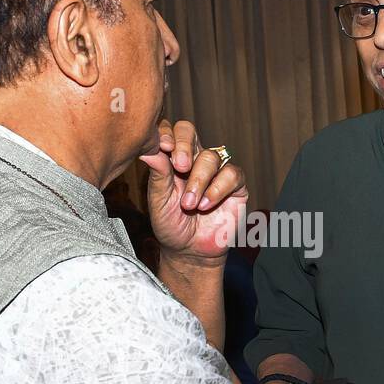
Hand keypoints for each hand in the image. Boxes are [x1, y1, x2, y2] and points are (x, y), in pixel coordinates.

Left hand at [140, 118, 247, 261]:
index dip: (167, 133)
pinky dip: (217, 190)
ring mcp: (216, 171)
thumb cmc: (171, 225)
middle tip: (180, 167)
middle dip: (184, 146)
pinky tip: (206, 206)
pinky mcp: (235, 185)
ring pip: (211, 156)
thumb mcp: (158, 199)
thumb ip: (157, 172)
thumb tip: (148, 148)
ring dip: (199, 180)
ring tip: (189, 205)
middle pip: (190, 132)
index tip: (162, 147)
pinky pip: (231, 174)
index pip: (169, 132)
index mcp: (172, 158)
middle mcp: (194, 159)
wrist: (190, 252)